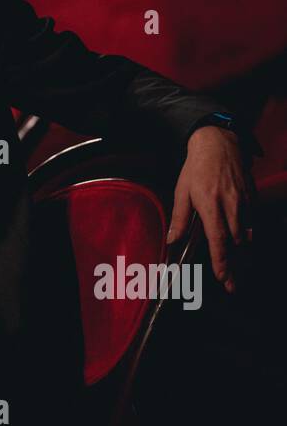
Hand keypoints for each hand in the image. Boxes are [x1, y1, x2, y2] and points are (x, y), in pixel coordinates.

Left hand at [168, 126, 252, 292]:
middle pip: (236, 243)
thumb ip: (179, 218)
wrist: (219, 142)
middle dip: (234, 265)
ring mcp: (245, 201)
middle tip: (231, 283)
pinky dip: (249, 236)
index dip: (221, 262)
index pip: (218, 240)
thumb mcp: (182, 190)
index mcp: (210, 204)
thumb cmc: (197, 166)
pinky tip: (244, 245)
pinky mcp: (253, 197)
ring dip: (242, 254)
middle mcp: (231, 205)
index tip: (223, 278)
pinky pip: (254, 223)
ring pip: (248, 235)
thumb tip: (171, 240)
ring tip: (237, 270)